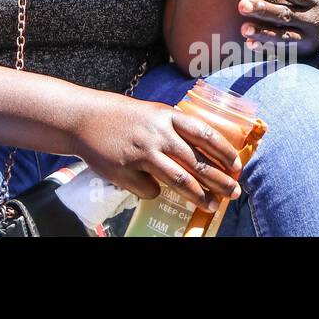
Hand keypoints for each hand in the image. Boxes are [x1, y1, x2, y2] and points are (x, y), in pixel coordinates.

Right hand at [71, 93, 243, 208]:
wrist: (82, 118)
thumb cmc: (120, 116)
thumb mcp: (151, 113)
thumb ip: (173, 129)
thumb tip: (201, 153)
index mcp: (166, 116)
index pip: (204, 134)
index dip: (224, 152)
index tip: (236, 165)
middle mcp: (157, 134)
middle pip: (197, 162)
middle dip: (220, 180)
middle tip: (234, 192)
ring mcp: (142, 152)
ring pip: (179, 180)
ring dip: (199, 195)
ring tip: (211, 204)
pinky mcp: (126, 170)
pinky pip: (149, 190)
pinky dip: (154, 193)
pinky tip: (152, 189)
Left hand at [240, 0, 318, 53]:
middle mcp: (313, 18)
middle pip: (286, 14)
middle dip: (264, 10)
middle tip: (241, 5)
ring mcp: (308, 37)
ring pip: (285, 35)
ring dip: (263, 33)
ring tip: (243, 29)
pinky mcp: (302, 51)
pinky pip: (284, 51)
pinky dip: (267, 49)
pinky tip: (250, 45)